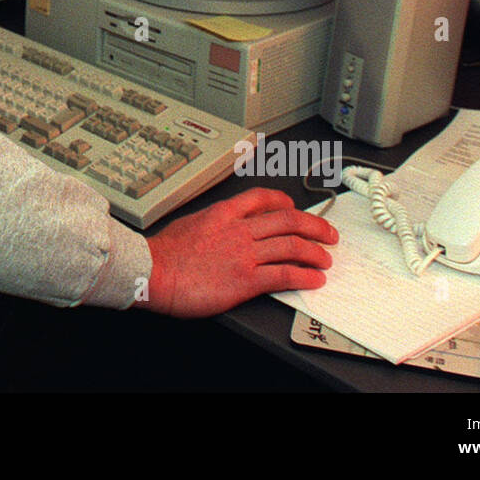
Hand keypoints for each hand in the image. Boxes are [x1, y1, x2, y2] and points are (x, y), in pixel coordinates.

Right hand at [135, 188, 337, 316]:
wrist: (152, 271)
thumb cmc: (164, 253)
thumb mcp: (191, 223)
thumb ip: (213, 223)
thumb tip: (222, 228)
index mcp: (224, 213)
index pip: (263, 198)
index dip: (285, 201)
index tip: (295, 206)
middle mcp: (239, 230)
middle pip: (288, 220)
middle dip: (314, 226)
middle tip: (328, 233)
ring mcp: (244, 254)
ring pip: (292, 246)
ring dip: (315, 253)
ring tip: (326, 259)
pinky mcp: (245, 280)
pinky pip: (284, 275)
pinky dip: (304, 276)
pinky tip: (314, 279)